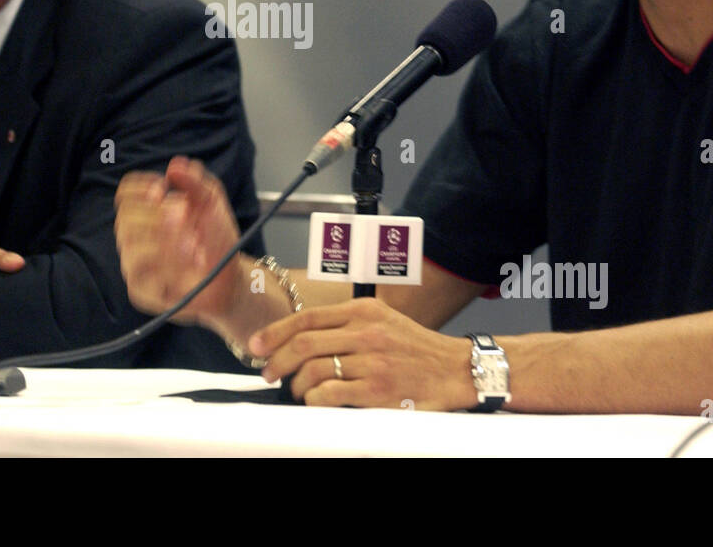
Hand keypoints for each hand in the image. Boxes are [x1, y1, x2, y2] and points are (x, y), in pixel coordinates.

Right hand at [114, 156, 244, 326]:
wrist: (231, 279)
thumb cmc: (217, 241)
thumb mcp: (213, 204)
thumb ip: (196, 181)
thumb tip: (176, 165)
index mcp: (148, 213)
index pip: (125, 194)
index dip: (140, 188)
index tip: (162, 189)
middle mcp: (136, 238)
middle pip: (125, 217)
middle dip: (156, 215)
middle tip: (184, 218)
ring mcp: (136, 265)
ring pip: (131, 246)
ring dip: (166, 242)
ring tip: (194, 246)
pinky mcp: (141, 291)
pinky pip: (141, 276)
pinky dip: (169, 268)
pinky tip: (189, 266)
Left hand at [249, 298, 479, 410]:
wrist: (455, 369)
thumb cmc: (415, 348)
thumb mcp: (382, 321)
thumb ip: (345, 325)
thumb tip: (299, 341)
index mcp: (363, 310)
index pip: (306, 317)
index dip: (274, 332)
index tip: (257, 346)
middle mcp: (366, 332)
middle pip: (302, 344)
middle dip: (277, 361)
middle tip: (270, 373)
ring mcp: (372, 362)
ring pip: (311, 371)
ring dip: (296, 386)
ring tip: (299, 392)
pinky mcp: (377, 391)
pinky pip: (328, 395)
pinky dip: (314, 401)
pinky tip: (317, 402)